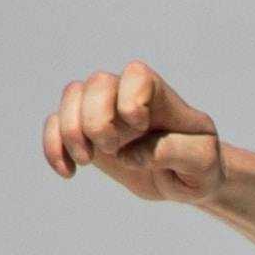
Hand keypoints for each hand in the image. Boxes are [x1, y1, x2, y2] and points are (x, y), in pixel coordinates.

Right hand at [39, 61, 234, 207]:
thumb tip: (129, 154)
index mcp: (162, 98)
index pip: (138, 75)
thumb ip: (174, 152)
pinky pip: (55, 124)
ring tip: (86, 161)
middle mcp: (128, 96)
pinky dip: (53, 147)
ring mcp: (105, 111)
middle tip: (110, 149)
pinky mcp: (86, 132)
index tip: (140, 126)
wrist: (185, 179)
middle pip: (97, 83)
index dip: (130, 98)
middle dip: (97, 119)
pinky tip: (68, 172)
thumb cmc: (200, 166)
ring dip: (70, 129)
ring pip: (72, 95)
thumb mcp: (201, 162)